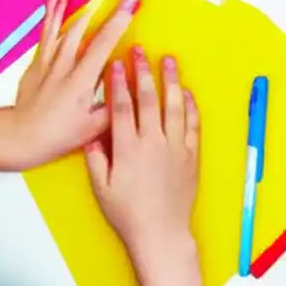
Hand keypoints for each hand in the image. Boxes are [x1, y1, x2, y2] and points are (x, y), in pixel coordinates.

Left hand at [12, 0, 139, 167]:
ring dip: (77, 10)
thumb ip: (116, 105)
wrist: (19, 136)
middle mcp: (63, 67)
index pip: (103, 44)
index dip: (119, 22)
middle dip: (106, 10)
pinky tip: (54, 4)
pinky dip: (51, 18)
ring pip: (63, 30)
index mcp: (80, 82)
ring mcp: (48, 63)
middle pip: (85, 31)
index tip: (131, 5)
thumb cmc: (55, 135)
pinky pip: (46, 35)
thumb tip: (134, 89)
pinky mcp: (38, 64)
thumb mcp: (94, 128)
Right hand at [85, 48, 199, 254]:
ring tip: (168, 60)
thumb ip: (96, 158)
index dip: (117, 83)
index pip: (122, 107)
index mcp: (128, 149)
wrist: (161, 233)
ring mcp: (175, 148)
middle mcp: (154, 143)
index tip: (115, 64)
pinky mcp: (191, 156)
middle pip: (149, 99)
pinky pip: (192, 124)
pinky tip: (187, 92)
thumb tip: (93, 135)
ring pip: (174, 106)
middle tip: (139, 51)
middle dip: (143, 72)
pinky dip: (190, 106)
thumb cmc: (128, 214)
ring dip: (171, 81)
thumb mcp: (101, 188)